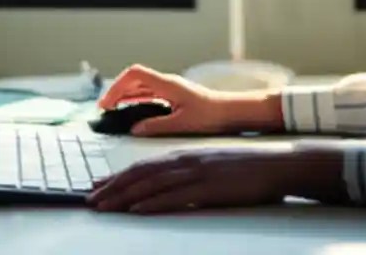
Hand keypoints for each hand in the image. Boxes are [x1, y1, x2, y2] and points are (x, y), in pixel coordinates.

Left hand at [86, 148, 306, 213]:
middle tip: (89, 199)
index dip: (117, 176)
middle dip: (112, 187)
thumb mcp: (210, 164)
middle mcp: (184, 161)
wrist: (275, 164)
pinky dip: (151, 204)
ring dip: (123, 197)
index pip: (142, 165)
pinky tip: (136, 211)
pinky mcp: (208, 189)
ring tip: (103, 206)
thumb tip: (166, 183)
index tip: (97, 185)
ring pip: (150, 186)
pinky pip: (173, 198)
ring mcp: (195, 174)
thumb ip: (187, 172)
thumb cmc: (245, 168)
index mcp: (184, 155)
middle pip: (140, 174)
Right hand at [97, 64, 234, 135]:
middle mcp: (166, 82)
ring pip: (140, 85)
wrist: (230, 112)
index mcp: (167, 84)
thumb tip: (134, 129)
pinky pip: (148, 92)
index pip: (135, 73)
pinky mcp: (172, 94)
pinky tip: (129, 109)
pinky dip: (135, 98)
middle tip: (104, 109)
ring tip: (111, 110)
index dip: (117, 85)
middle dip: (116, 91)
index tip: (108, 103)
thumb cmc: (210, 116)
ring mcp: (169, 87)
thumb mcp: (182, 124)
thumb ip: (156, 126)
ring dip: (124, 94)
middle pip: (134, 78)